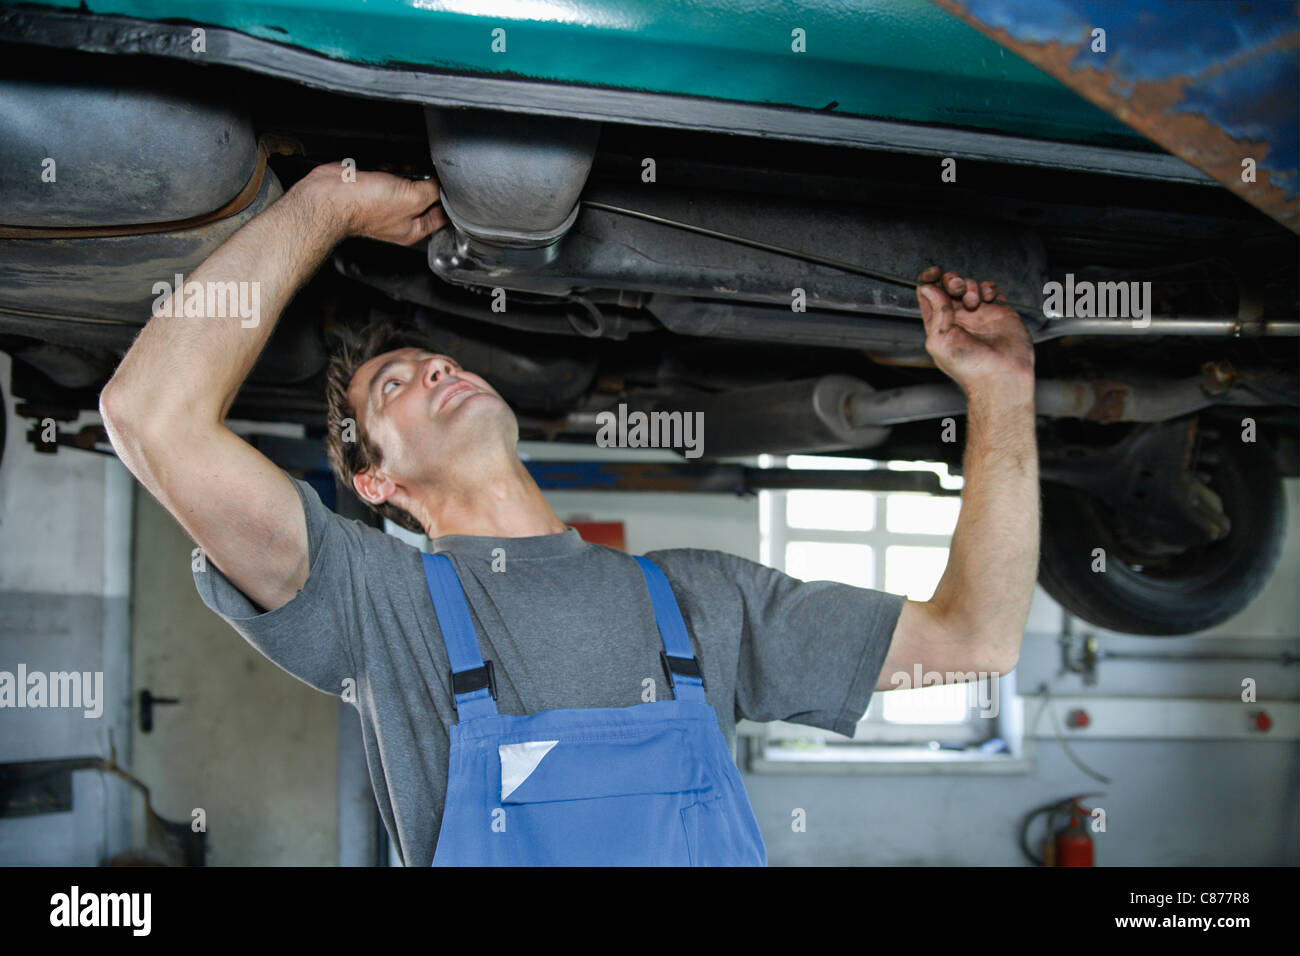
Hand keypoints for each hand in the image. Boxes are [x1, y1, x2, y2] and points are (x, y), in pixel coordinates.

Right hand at [297, 163, 447, 245]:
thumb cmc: (365, 205)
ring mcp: (386, 201)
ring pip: (408, 182)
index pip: (441, 216)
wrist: (332, 194)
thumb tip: (441, 182)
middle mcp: (400, 217)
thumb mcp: (412, 198)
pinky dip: (390, 167)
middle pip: (425, 196)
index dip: (448, 200)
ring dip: (408, 172)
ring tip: (404, 171)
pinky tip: (386, 168)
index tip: (452, 187)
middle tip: (426, 175)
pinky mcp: (373, 185)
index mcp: (412, 229)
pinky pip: (390, 173)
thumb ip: (432, 190)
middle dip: (426, 182)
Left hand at [915, 267, 1034, 393]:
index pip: (928, 295)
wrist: (1001, 377)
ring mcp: (978, 314)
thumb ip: (935, 312)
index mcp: (938, 324)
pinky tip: (988, 298)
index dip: (929, 280)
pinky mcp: (999, 311)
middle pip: (949, 286)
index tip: (933, 273)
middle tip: (957, 289)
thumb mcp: (939, 340)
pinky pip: (991, 289)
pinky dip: (988, 287)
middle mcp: (957, 318)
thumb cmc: (969, 367)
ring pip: (970, 285)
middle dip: (952, 280)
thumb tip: (927, 288)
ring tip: (975, 302)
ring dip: (970, 286)